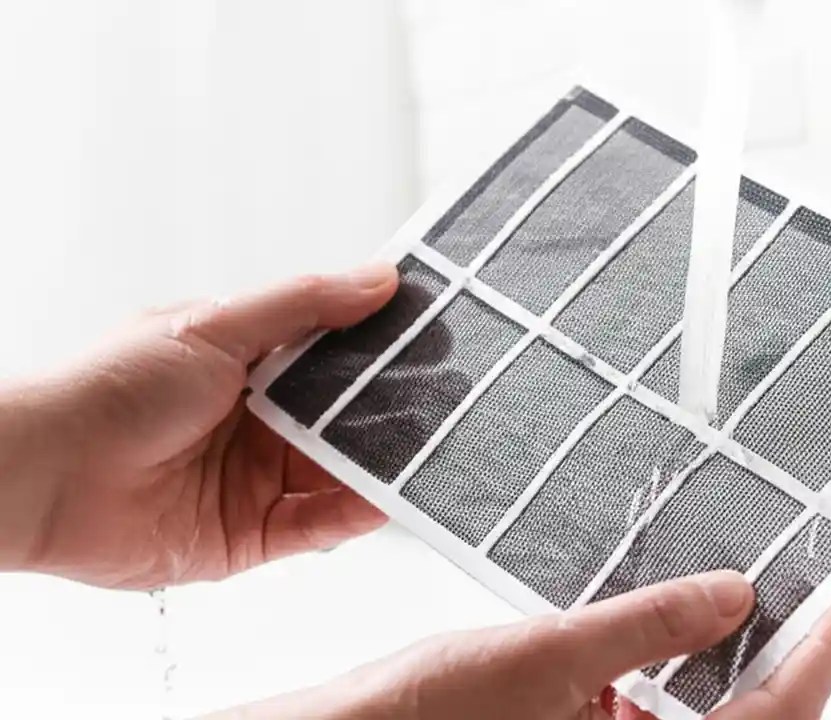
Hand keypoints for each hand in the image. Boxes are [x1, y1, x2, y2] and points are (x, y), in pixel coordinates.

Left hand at [0, 264, 398, 588]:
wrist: (46, 475)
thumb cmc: (114, 388)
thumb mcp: (217, 325)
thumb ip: (305, 304)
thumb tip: (380, 277)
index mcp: (246, 367)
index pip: (332, 359)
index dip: (379, 353)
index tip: (432, 343)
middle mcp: (253, 424)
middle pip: (342, 421)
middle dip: (390, 414)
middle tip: (447, 403)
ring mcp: (251, 481)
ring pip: (335, 474)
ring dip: (378, 466)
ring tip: (427, 453)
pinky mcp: (246, 536)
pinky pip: (314, 526)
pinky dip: (351, 515)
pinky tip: (383, 500)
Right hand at [213, 572, 830, 719]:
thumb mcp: (544, 656)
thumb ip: (644, 625)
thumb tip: (731, 594)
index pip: (769, 718)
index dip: (820, 655)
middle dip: (787, 658)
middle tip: (814, 588)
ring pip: (704, 717)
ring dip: (731, 662)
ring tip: (753, 592)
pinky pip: (656, 716)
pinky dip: (674, 670)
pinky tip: (671, 624)